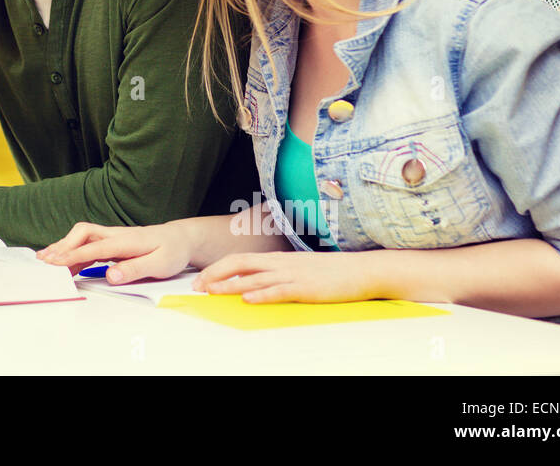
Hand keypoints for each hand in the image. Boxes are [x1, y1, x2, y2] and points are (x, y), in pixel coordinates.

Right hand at [37, 219, 199, 282]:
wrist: (180, 239)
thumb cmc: (171, 251)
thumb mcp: (160, 264)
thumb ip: (135, 269)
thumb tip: (111, 275)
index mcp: (126, 240)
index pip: (94, 246)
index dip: (74, 254)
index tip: (56, 263)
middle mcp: (115, 235)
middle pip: (82, 234)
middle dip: (63, 246)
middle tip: (46, 262)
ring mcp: (111, 238)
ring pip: (81, 238)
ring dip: (63, 248)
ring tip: (45, 262)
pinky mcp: (110, 244)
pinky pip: (86, 245)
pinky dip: (72, 252)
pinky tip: (63, 263)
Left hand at [193, 250, 386, 302]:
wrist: (362, 270)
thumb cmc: (332, 272)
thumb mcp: (299, 269)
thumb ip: (278, 274)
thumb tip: (258, 285)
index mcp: (277, 259)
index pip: (240, 259)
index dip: (218, 268)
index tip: (201, 279)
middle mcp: (281, 263)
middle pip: (240, 264)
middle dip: (216, 274)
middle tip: (197, 286)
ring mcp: (293, 274)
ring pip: (255, 278)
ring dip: (231, 285)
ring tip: (212, 292)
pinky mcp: (306, 288)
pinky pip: (280, 290)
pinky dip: (262, 295)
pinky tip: (248, 300)